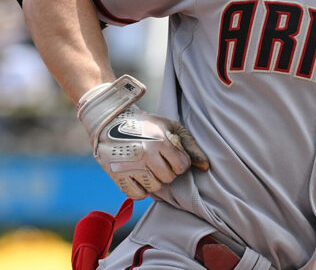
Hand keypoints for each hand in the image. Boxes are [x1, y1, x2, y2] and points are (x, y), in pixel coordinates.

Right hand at [78, 75, 209, 199]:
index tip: (171, 155)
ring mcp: (130, 166)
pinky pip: (137, 195)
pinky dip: (140, 189)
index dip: (179, 162)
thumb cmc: (145, 124)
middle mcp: (145, 155)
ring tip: (148, 167)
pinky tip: (138, 176)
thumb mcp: (170, 127)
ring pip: (154, 188)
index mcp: (160, 141)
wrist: (109, 120)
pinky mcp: (117, 176)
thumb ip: (190, 146)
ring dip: (154, 180)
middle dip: (167, 171)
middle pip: (168, 178)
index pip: (182, 166)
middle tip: (158, 160)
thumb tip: (205, 167)